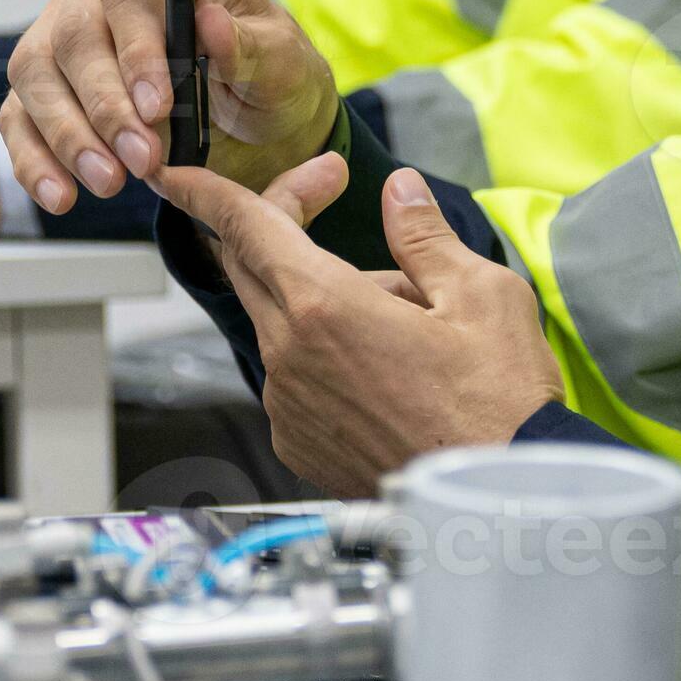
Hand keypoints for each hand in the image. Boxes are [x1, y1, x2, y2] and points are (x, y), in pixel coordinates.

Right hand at [0, 0, 335, 213]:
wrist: (255, 110)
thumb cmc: (263, 68)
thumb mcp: (279, 57)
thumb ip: (248, 45)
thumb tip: (213, 24)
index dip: (138, 53)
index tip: (158, 106)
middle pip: (74, 40)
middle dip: (105, 108)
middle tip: (141, 158)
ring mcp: (61, 41)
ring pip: (37, 78)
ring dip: (67, 136)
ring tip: (108, 181)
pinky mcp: (45, 91)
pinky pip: (20, 120)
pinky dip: (35, 161)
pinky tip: (62, 193)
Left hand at [154, 157, 562, 495]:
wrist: (502, 507)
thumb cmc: (499, 405)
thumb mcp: (481, 295)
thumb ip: (424, 236)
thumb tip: (400, 193)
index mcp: (324, 307)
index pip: (244, 228)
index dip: (207, 190)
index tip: (178, 173)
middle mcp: (289, 357)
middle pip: (252, 266)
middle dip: (281, 220)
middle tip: (329, 193)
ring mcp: (288, 406)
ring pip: (284, 321)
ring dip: (325, 296)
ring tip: (410, 316)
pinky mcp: (298, 443)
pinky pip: (294, 374)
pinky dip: (327, 351)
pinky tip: (392, 368)